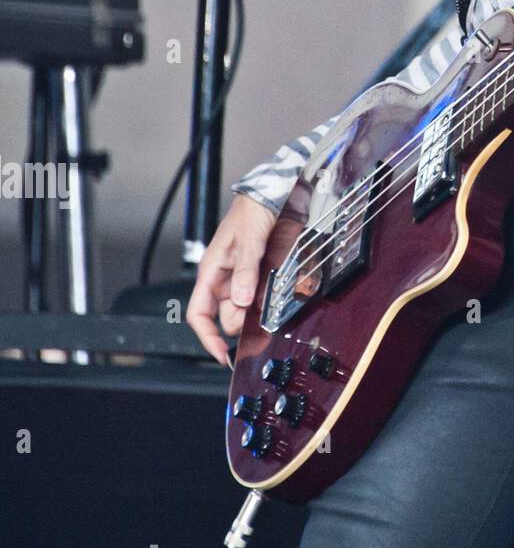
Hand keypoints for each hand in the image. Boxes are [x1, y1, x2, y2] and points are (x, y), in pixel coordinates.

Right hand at [187, 192, 278, 366]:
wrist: (272, 194)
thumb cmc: (250, 211)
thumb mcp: (247, 240)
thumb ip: (244, 271)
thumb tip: (241, 301)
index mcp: (212, 272)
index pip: (200, 313)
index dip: (207, 336)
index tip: (221, 353)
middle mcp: (226, 279)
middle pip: (228, 316)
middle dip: (243, 323)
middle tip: (262, 323)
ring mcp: (244, 277)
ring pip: (248, 308)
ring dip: (259, 312)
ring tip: (272, 308)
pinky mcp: (261, 274)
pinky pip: (263, 295)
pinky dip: (270, 301)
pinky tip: (278, 299)